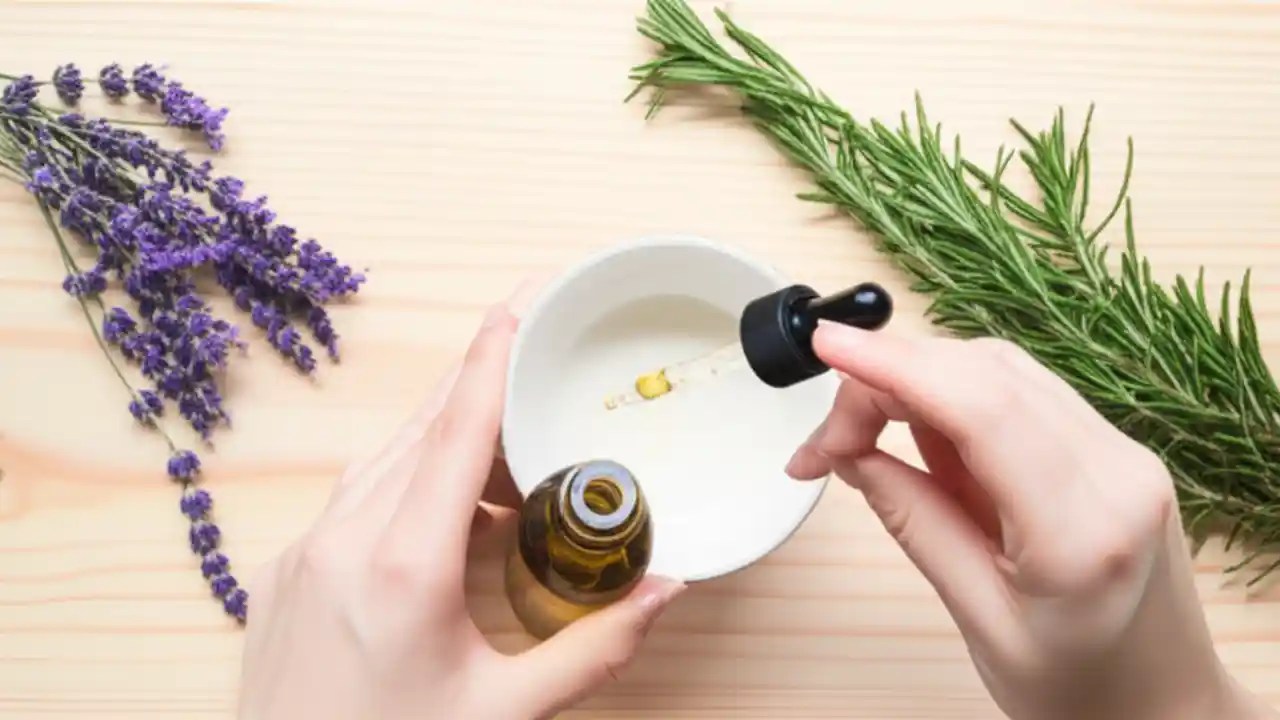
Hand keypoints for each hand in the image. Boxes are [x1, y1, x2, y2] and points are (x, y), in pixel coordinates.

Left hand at [237, 284, 685, 719]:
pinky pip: (349, 503)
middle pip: (421, 436)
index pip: (455, 436)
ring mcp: (301, 558)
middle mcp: (342, 546)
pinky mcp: (281, 579)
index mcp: (403, 569)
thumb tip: (662, 590)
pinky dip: (403, 487)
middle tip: (534, 369)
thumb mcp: (502, 715)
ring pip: (382, 464)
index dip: (490, 362)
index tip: (518, 304)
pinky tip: (443, 519)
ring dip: (443, 444)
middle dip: (479, 394)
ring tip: (504, 460)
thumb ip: (592, 650)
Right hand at [786, 323, 1276, 719]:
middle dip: (889, 380)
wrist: (1166, 707)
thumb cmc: (1079, 690)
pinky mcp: (1109, 448)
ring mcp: (1121, 452)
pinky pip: (1018, 394)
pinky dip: (952, 400)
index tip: (826, 346)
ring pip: (999, 372)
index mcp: (1082, 529)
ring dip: (917, 387)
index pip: (981, 407)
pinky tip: (919, 441)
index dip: (895, 364)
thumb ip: (913, 522)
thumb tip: (848, 451)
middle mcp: (1116, 471)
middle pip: (985, 373)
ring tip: (861, 444)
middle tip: (826, 442)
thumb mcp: (978, 620)